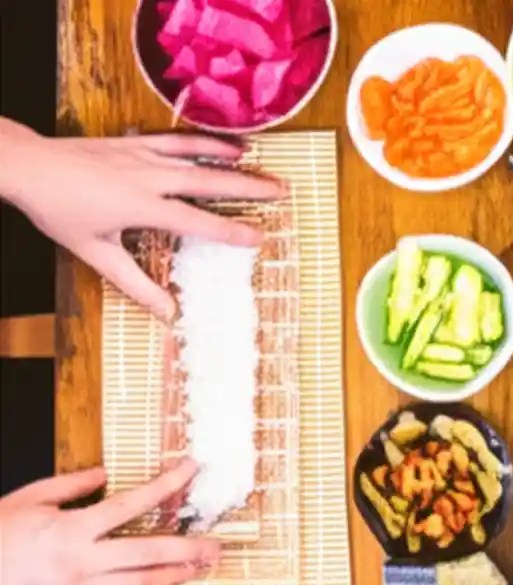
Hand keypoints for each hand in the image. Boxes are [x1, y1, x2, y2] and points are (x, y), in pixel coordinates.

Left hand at [0, 118, 282, 319]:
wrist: (28, 166)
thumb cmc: (58, 211)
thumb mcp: (95, 253)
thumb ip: (134, 284)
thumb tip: (166, 313)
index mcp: (140, 207)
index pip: (196, 221)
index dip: (230, 231)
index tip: (259, 237)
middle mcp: (148, 177)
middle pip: (208, 182)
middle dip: (248, 188)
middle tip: (282, 191)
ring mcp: (143, 155)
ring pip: (199, 158)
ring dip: (235, 163)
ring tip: (264, 169)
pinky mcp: (136, 142)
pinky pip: (179, 140)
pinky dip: (207, 142)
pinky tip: (231, 145)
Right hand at [0, 459, 220, 584]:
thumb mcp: (34, 496)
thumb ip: (74, 484)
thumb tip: (108, 474)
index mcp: (72, 529)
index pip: (131, 504)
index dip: (166, 486)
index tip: (190, 470)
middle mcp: (81, 561)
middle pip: (147, 553)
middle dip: (187, 549)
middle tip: (216, 545)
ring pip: (139, 584)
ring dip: (174, 575)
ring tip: (200, 567)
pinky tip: (164, 583)